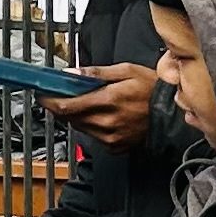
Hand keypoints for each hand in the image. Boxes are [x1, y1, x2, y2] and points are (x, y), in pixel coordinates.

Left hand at [42, 62, 157, 151]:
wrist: (173, 113)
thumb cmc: (152, 88)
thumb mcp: (125, 70)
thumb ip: (95, 73)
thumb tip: (71, 73)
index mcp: (109, 101)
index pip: (67, 106)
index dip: (50, 102)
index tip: (42, 95)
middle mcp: (107, 122)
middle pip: (70, 118)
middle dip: (63, 107)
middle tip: (65, 95)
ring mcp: (111, 137)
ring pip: (80, 128)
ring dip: (78, 116)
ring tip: (91, 103)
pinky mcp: (115, 146)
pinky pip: (94, 136)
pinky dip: (93, 126)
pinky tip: (105, 116)